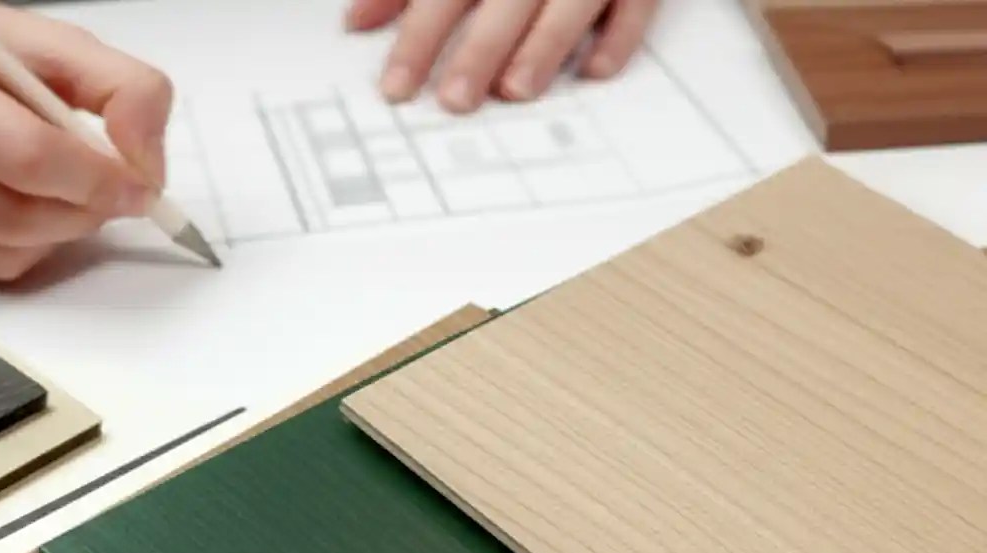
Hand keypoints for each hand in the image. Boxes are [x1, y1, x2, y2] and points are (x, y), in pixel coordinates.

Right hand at [0, 2, 170, 280]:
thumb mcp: (52, 45)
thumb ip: (122, 89)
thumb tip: (146, 168)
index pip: (29, 156)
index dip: (100, 179)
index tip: (141, 183)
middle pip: (17, 217)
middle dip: (85, 211)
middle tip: (112, 193)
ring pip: (6, 255)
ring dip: (60, 233)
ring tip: (62, 190)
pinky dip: (24, 249)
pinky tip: (17, 205)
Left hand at [345, 0, 659, 112]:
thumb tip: (358, 22)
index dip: (418, 39)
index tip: (396, 87)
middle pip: (505, 0)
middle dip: (479, 49)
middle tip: (456, 99)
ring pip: (570, 2)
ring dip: (545, 46)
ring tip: (517, 90)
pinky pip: (636, 2)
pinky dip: (620, 36)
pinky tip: (596, 71)